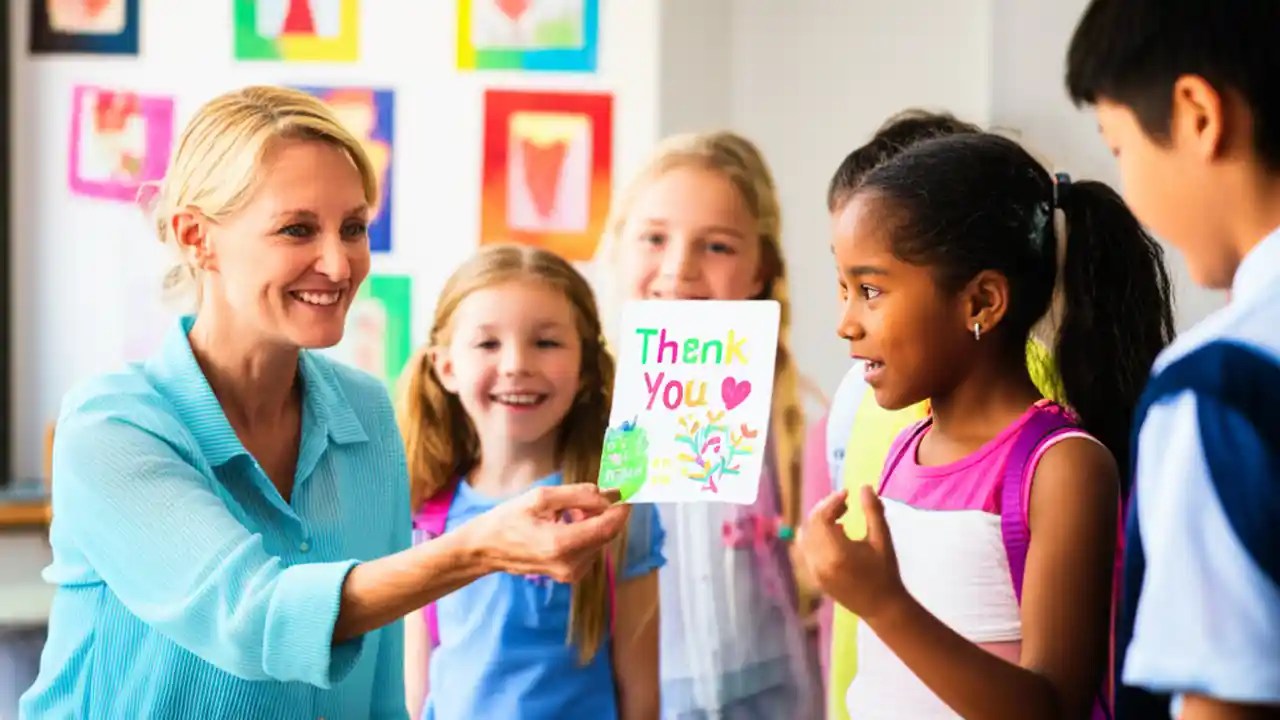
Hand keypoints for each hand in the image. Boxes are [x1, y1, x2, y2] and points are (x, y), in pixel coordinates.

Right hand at [469, 484, 629, 582]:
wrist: (487, 549)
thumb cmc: (509, 519)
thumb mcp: (541, 497)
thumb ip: (578, 494)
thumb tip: (608, 494)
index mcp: (561, 544)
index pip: (607, 527)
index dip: (621, 509)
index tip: (626, 492)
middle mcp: (570, 564)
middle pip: (606, 534)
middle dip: (603, 512)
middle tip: (586, 497)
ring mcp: (570, 574)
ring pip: (599, 541)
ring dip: (593, 522)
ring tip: (568, 512)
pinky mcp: (570, 576)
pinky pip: (590, 549)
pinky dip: (586, 533)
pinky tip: (566, 525)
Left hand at [796, 486, 905, 620]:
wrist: (883, 607)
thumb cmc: (885, 572)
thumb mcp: (882, 539)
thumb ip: (873, 511)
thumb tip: (864, 487)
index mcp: (835, 552)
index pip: (821, 517)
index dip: (831, 501)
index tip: (847, 494)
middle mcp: (818, 562)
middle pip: (810, 525)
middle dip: (825, 509)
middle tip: (845, 505)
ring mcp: (813, 571)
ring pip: (804, 537)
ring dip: (818, 523)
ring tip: (840, 519)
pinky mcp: (814, 577)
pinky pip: (805, 550)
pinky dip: (814, 537)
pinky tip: (834, 535)